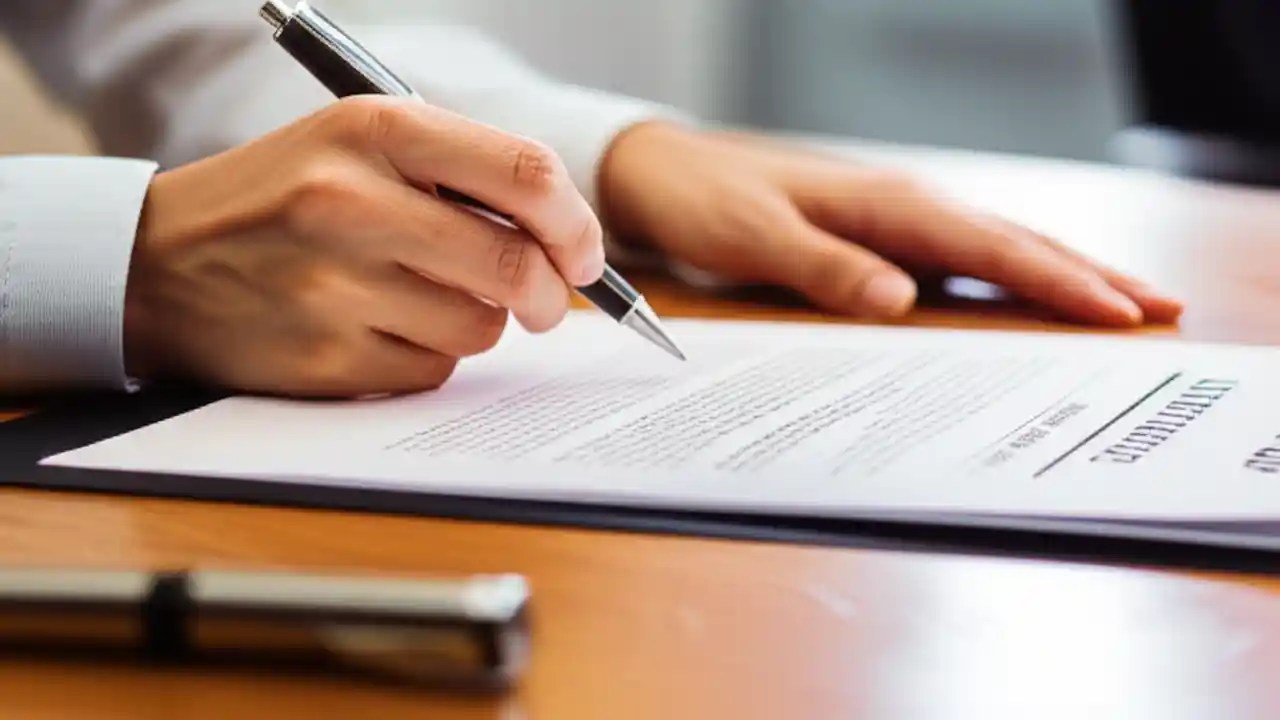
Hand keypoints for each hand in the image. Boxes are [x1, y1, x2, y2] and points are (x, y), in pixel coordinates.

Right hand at [125, 97, 603, 396]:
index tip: (586, 254)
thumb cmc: (279, 199)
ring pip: (480, 328)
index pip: (525, 171)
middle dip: (549, 295)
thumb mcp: (357, 145)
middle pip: (515, 266)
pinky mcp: (325, 359)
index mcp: (374, 130)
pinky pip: (432, 370)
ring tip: (418, 297)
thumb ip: (461, 173)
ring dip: (475, 322)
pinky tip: (376, 329)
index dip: (576, 223)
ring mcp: (336, 287)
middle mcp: (354, 203)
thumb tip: (567, 238)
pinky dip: (425, 356)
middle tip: (545, 302)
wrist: (156, 264)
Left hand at [599, 123, 1182, 324]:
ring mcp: (895, 218)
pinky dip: (1008, 278)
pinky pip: (960, 258)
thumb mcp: (756, 237)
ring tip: (1122, 303)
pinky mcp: (879, 235)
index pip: (990, 247)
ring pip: (996, 247)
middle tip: (1162, 309)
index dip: (1058, 281)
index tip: (1119, 312)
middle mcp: (903, 206)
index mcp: (887, 204)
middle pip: (1014, 242)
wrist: (662, 172)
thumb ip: (826, 269)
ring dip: (1059, 274)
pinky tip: (1029, 298)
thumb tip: (902, 301)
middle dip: (1088, 275)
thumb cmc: (706, 201)